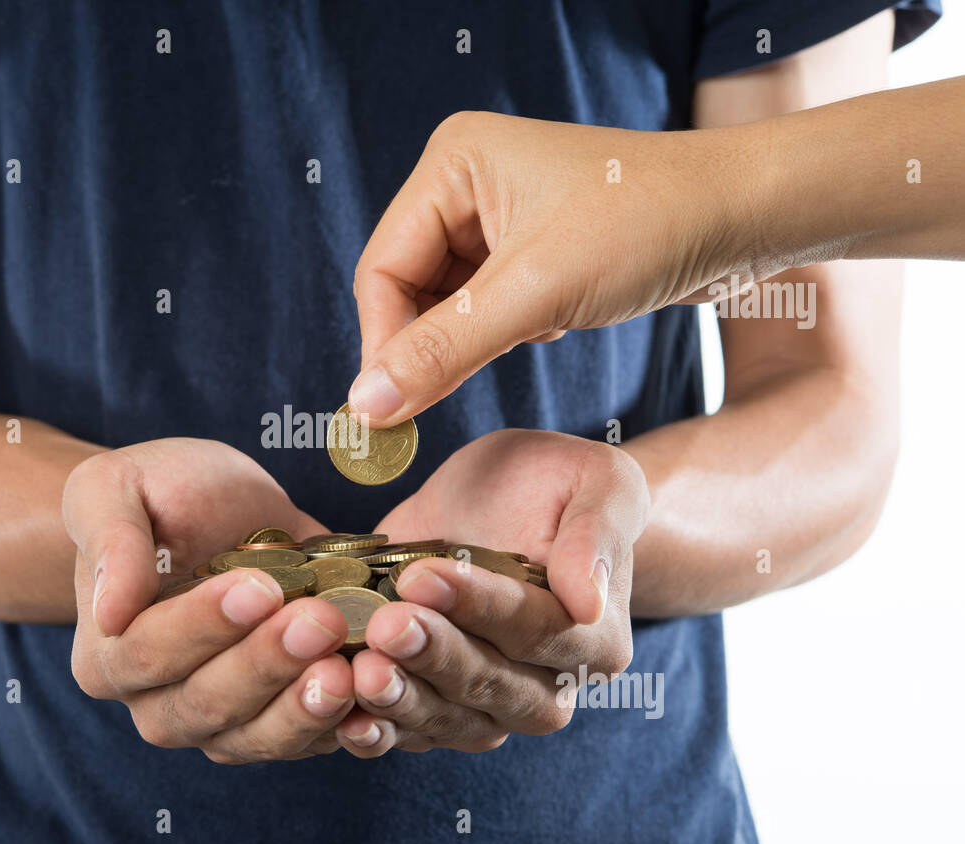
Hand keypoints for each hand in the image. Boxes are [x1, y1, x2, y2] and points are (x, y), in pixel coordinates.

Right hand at [63, 438, 355, 762]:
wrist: (209, 511)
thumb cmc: (158, 494)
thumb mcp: (117, 487)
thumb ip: (111, 540)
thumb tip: (111, 610)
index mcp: (108, 655)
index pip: (152, 652)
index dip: (205, 625)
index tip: (258, 587)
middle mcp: (156, 704)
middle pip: (208, 702)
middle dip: (268, 663)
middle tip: (320, 621)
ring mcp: (218, 724)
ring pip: (257, 736)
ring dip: (304, 708)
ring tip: (347, 669)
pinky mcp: (274, 725)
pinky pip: (305, 740)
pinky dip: (341, 721)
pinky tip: (372, 688)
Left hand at [332, 430, 649, 755]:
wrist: (506, 502)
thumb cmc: (555, 486)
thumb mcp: (594, 484)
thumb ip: (594, 536)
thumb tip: (589, 600)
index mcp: (594, 640)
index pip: (537, 630)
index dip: (478, 607)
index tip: (422, 576)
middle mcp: (546, 688)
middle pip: (487, 684)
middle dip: (432, 654)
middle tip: (384, 623)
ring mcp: (487, 710)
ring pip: (443, 719)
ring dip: (398, 698)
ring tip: (358, 669)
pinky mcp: (433, 711)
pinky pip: (403, 732)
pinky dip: (370, 727)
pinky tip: (337, 714)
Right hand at [348, 111, 755, 426]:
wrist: (746, 214)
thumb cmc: (650, 224)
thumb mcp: (537, 292)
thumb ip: (443, 351)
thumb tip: (364, 405)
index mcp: (452, 163)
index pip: (382, 269)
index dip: (383, 344)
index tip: (388, 412)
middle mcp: (466, 183)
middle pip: (408, 290)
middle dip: (439, 341)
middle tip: (455, 388)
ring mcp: (498, 216)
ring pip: (448, 308)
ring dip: (481, 339)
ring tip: (541, 325)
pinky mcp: (530, 248)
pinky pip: (486, 310)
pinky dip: (511, 332)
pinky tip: (560, 318)